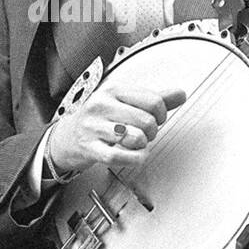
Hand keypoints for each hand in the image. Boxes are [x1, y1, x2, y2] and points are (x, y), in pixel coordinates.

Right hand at [48, 84, 186, 174]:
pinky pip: (118, 157)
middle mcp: (102, 105)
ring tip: (136, 143)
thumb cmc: (99, 118)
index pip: (153, 101)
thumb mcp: (125, 101)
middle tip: (145, 134)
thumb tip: (181, 94)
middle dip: (152, 132)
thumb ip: (154, 98)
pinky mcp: (90, 148)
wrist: (67, 136)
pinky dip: (134, 159)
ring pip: (135, 138)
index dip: (162, 114)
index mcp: (113, 90)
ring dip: (142, 145)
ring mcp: (94, 127)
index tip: (156, 119)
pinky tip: (136, 156)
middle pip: (147, 121)